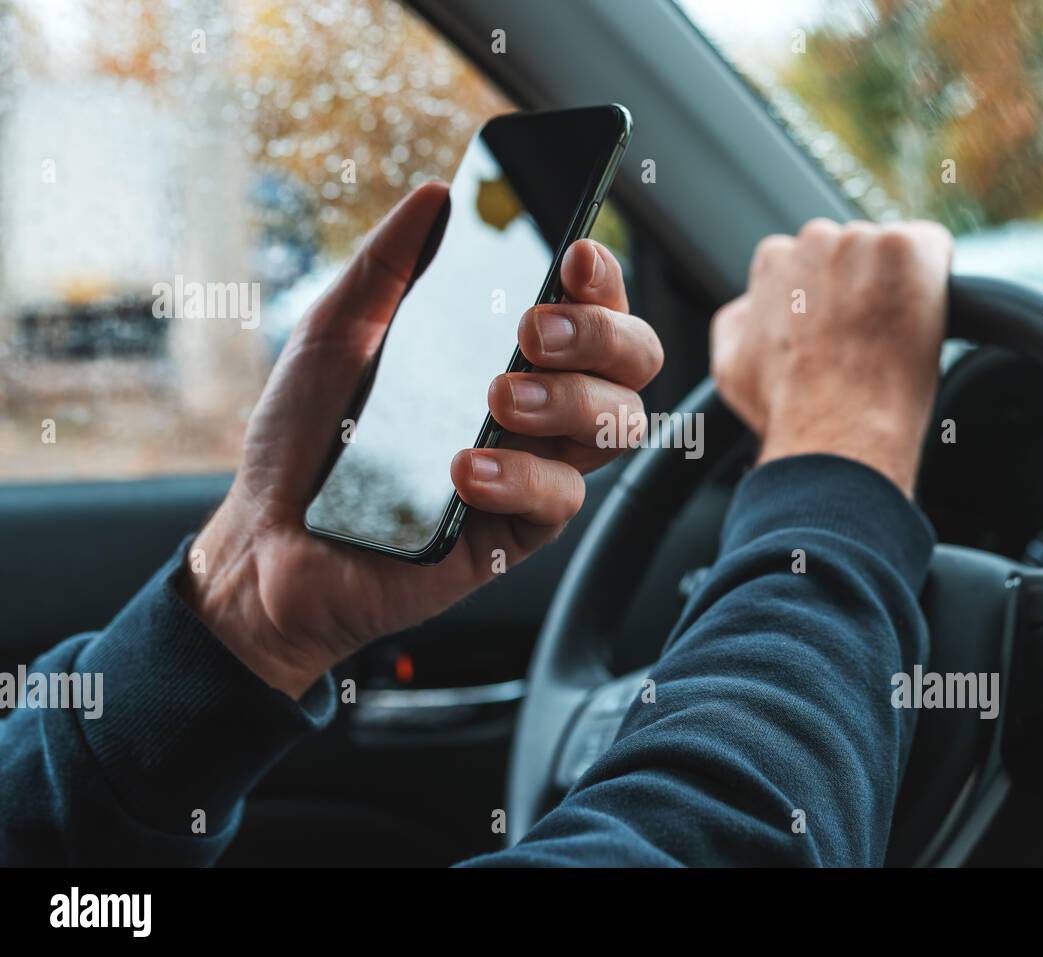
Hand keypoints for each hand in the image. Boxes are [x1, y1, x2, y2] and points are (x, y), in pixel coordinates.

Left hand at [180, 183, 662, 698]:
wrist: (271, 542)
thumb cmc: (307, 438)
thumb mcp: (335, 334)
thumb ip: (388, 266)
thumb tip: (438, 194)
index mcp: (505, 350)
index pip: (591, 304)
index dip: (600, 275)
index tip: (571, 254)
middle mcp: (537, 405)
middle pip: (634, 360)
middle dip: (602, 333)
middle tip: (531, 333)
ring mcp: (535, 467)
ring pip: (619, 425)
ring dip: (571, 401)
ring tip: (498, 400)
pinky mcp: (520, 530)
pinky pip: (562, 498)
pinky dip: (519, 476)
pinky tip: (461, 470)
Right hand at [710, 219, 951, 495]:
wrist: (836, 426)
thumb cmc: (787, 406)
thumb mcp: (731, 366)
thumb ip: (738, 321)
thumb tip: (751, 307)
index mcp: (774, 260)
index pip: (814, 263)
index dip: (830, 299)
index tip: (838, 331)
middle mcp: (814, 240)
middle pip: (853, 251)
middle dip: (862, 285)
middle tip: (866, 337)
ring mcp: (862, 241)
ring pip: (892, 253)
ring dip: (897, 285)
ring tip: (890, 339)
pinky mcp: (906, 248)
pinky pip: (932, 249)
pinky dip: (935, 279)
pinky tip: (920, 321)